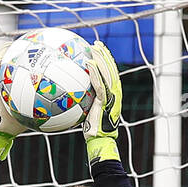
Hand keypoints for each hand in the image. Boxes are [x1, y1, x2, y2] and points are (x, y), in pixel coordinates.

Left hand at [82, 41, 122, 163]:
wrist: (100, 142)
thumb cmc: (93, 132)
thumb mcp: (89, 114)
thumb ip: (86, 102)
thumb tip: (73, 97)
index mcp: (112, 95)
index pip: (110, 74)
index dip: (106, 62)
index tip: (98, 51)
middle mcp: (115, 94)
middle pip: (111, 69)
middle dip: (104, 55)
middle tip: (96, 44)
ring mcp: (112, 96)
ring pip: (107, 72)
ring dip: (101, 58)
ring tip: (93, 47)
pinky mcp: (106, 101)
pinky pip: (99, 83)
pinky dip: (95, 72)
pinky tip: (88, 62)